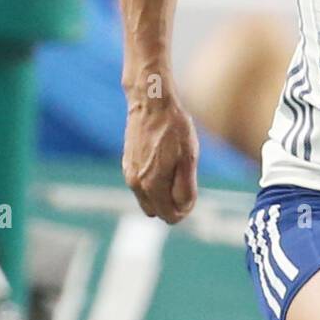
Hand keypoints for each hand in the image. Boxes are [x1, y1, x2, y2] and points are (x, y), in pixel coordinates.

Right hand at [122, 96, 198, 223]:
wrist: (151, 103)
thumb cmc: (174, 128)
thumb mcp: (189, 158)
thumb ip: (185, 188)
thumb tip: (183, 208)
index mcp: (151, 185)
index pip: (170, 216)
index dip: (185, 209)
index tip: (192, 190)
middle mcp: (136, 184)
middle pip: (158, 212)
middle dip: (173, 204)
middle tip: (185, 180)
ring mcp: (129, 175)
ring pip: (149, 200)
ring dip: (163, 193)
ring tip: (175, 168)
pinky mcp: (127, 165)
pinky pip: (143, 187)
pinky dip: (154, 183)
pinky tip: (163, 161)